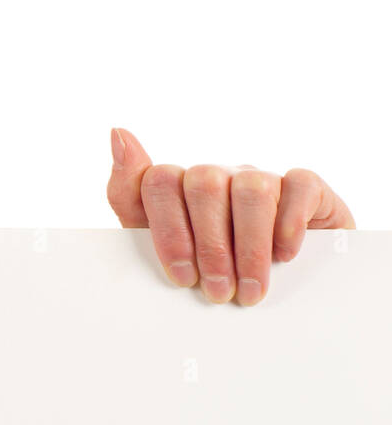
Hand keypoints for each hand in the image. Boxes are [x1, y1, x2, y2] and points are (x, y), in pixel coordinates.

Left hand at [106, 128, 353, 304]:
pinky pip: (298, 185)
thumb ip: (129, 198)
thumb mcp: (159, 247)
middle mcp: (217, 176)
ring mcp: (260, 177)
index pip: (157, 181)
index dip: (167, 231)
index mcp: (177, 190)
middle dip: (210, 247)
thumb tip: (118, 132)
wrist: (281, 284)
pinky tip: (284, 255)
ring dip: (250, 247)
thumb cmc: (211, 268)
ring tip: (249, 290)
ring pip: (251, 189)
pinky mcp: (305, 186)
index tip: (181, 277)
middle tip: (218, 292)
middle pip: (204, 184)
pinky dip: (289, 224)